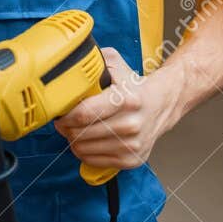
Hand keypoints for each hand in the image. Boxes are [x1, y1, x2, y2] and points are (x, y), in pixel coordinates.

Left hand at [52, 47, 182, 172]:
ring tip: (75, 131)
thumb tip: (69, 64)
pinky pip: (94, 161)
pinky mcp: (131, 160)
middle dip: (66, 129)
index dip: (66, 116)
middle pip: (81, 134)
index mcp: (126, 99)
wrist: (162, 105)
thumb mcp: (116, 65)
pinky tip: (87, 141)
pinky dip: (84, 153)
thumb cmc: (134, 87)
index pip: (85, 114)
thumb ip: (93, 60)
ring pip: (84, 150)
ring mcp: (132, 145)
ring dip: (73, 141)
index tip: (60, 113)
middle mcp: (131, 124)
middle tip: (64, 123)